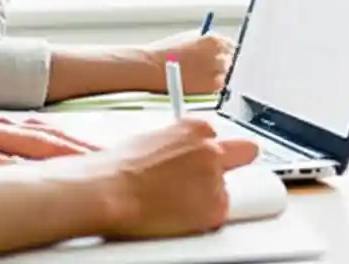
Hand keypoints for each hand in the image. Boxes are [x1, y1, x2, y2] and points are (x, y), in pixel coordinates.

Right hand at [0, 110, 97, 165]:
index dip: (63, 137)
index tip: (95, 148)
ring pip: (9, 147)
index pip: (25, 128)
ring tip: (84, 167)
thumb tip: (8, 139)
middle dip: (70, 146)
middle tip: (106, 158)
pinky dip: (6, 170)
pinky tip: (31, 178)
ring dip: (48, 155)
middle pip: (29, 134)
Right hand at [91, 119, 259, 238]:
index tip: (204, 159)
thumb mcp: (148, 140)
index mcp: (194, 128)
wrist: (109, 192)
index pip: (217, 135)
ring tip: (174, 204)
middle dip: (228, 165)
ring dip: (206, 197)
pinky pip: (217, 215)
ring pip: (223, 190)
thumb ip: (174, 145)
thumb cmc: (117, 169)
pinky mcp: (216, 208)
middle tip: (207, 181)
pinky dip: (202, 220)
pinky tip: (178, 217)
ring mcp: (216, 179)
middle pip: (239, 155)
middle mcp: (211, 150)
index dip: (207, 151)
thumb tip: (175, 155)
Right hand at [144, 31, 233, 94]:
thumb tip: (217, 47)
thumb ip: (206, 42)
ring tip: (200, 75)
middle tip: (210, 67)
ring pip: (226, 75)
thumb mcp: (189, 38)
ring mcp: (217, 73)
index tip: (220, 55)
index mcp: (215, 41)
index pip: (230, 45)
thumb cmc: (167, 52)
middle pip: (231, 61)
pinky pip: (218, 87)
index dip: (224, 51)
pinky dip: (211, 86)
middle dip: (223, 63)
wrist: (154, 69)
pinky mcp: (211, 88)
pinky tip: (197, 82)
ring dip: (218, 75)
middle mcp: (220, 56)